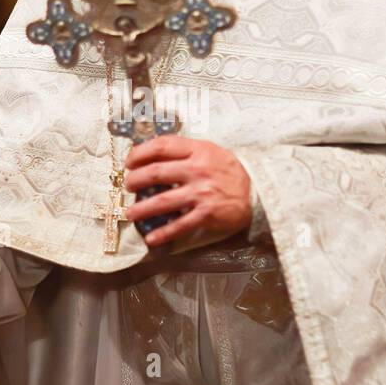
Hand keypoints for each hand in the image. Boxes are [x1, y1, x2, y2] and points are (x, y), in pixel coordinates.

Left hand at [122, 136, 251, 247]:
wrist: (256, 191)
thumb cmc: (228, 170)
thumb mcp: (209, 151)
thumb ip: (184, 151)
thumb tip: (151, 154)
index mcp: (197, 150)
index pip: (162, 146)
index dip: (140, 153)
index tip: (129, 162)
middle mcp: (197, 170)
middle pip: (156, 173)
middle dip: (135, 180)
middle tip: (128, 186)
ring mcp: (201, 193)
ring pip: (162, 201)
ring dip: (142, 208)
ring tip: (130, 213)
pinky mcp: (206, 214)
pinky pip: (180, 225)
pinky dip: (163, 233)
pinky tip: (151, 238)